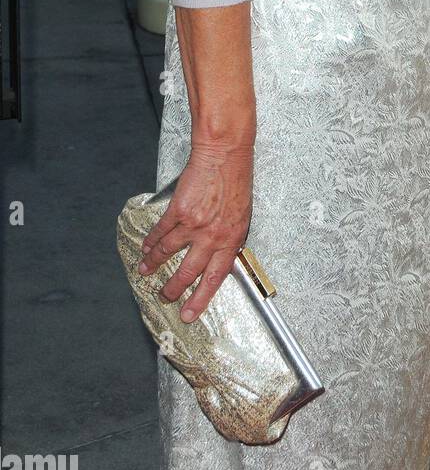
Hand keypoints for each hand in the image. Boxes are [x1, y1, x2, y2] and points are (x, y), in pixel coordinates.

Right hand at [137, 141, 253, 320]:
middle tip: (165, 298)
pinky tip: (146, 247)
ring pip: (168, 253)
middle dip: (174, 290)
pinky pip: (160, 232)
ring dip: (154, 264)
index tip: (190, 313)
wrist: (225, 156)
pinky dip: (151, 241)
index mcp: (231, 240)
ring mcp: (193, 225)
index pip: (215, 278)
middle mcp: (211, 236)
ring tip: (146, 271)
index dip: (201, 299)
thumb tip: (220, 258)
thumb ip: (230, 239)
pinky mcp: (178, 211)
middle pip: (188, 272)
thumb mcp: (242, 216)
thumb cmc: (237, 182)